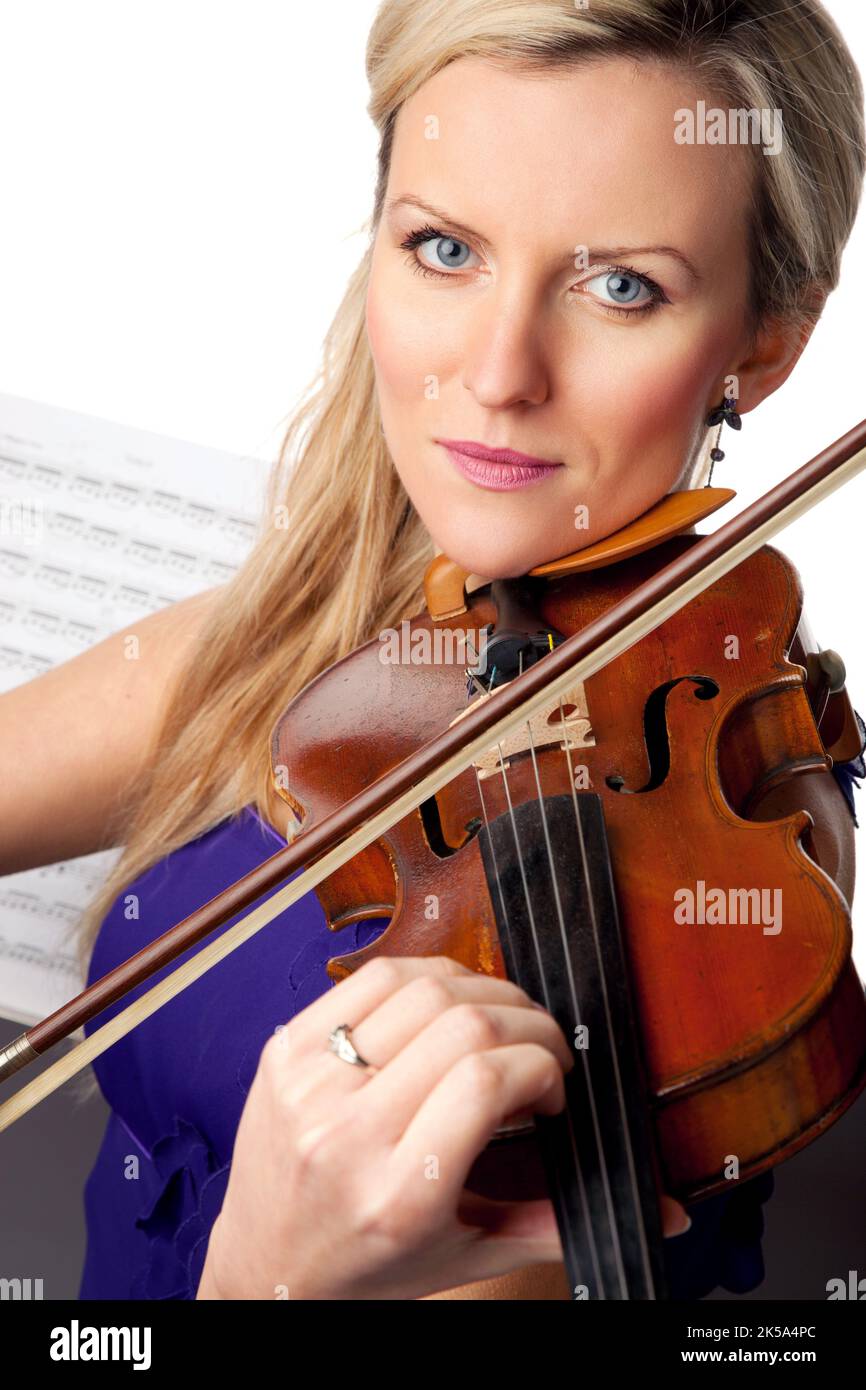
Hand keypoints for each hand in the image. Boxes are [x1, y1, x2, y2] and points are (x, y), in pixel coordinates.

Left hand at [199, 955, 575, 1298]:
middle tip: (538, 1049)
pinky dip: (424, 978)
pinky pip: (371, 977)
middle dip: (526, 1023)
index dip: (540, 1065)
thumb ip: (559, 1221)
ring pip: (421, 987)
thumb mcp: (468, 1254)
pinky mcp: (286, 1048)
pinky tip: (441, 1007)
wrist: (265, 1265)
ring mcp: (310, 1083)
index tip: (550, 1086)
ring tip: (495, 1024)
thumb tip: (672, 1214)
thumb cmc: (368, 1263)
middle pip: (462, 1025)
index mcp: (399, 1194)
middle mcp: (348, 1133)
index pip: (485, 1081)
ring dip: (480, 992)